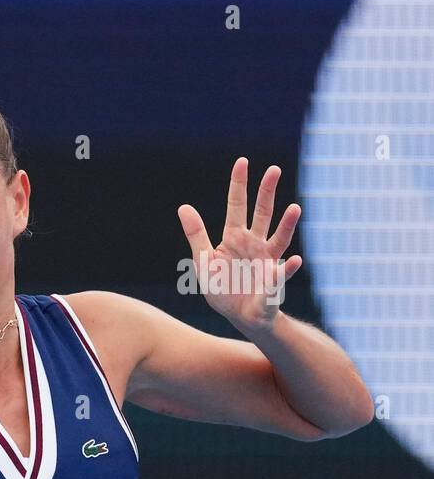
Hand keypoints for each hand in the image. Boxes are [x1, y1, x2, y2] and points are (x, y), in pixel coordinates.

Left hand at [177, 157, 303, 331]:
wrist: (240, 316)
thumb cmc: (222, 288)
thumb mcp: (203, 262)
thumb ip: (196, 235)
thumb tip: (183, 207)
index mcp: (234, 237)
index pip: (237, 205)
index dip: (239, 185)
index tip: (242, 162)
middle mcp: (254, 243)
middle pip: (262, 213)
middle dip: (267, 192)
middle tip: (274, 169)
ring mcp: (267, 260)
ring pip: (280, 237)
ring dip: (288, 224)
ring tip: (295, 208)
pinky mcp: (274, 281)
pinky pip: (281, 274)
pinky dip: (286, 269)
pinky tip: (293, 261)